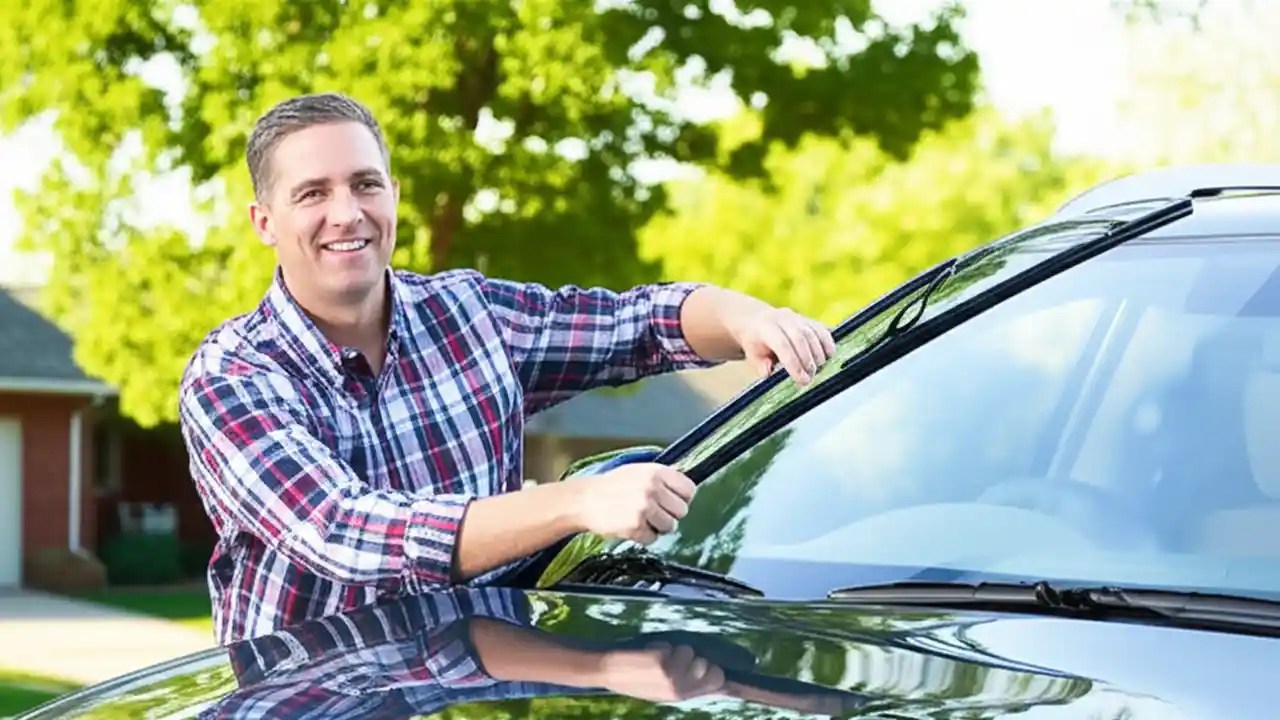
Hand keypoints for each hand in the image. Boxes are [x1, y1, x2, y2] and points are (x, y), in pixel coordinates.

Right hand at [568, 463, 694, 543]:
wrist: (584, 500)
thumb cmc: (612, 486)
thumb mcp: (639, 471)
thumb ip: (662, 479)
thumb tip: (686, 493)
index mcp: (656, 471)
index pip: (689, 489)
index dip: (682, 498)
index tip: (672, 501)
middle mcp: (652, 488)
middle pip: (682, 511)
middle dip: (670, 514)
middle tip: (654, 512)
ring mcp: (644, 508)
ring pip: (670, 527)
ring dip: (658, 527)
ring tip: (641, 519)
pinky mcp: (635, 526)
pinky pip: (653, 539)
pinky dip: (644, 536)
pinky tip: (632, 526)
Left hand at [597, 642, 725, 701]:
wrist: (608, 673)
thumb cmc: (636, 681)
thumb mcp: (666, 690)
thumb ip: (690, 684)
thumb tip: (717, 676)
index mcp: (683, 696)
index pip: (718, 686)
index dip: (728, 680)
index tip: (735, 680)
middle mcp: (680, 689)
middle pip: (711, 667)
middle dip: (698, 660)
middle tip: (678, 662)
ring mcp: (671, 676)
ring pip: (689, 651)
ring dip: (676, 651)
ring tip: (659, 659)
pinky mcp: (661, 662)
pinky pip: (671, 646)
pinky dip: (660, 646)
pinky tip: (648, 655)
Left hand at [729, 306, 835, 384]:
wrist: (757, 320)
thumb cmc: (756, 341)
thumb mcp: (752, 354)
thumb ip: (761, 364)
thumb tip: (769, 372)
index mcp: (766, 328)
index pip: (782, 345)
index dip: (794, 364)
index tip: (802, 380)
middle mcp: (783, 319)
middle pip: (800, 339)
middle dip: (807, 361)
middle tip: (810, 377)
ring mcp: (797, 317)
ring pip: (812, 334)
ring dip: (818, 354)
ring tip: (818, 369)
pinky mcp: (808, 319)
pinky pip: (821, 329)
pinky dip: (828, 343)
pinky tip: (829, 356)